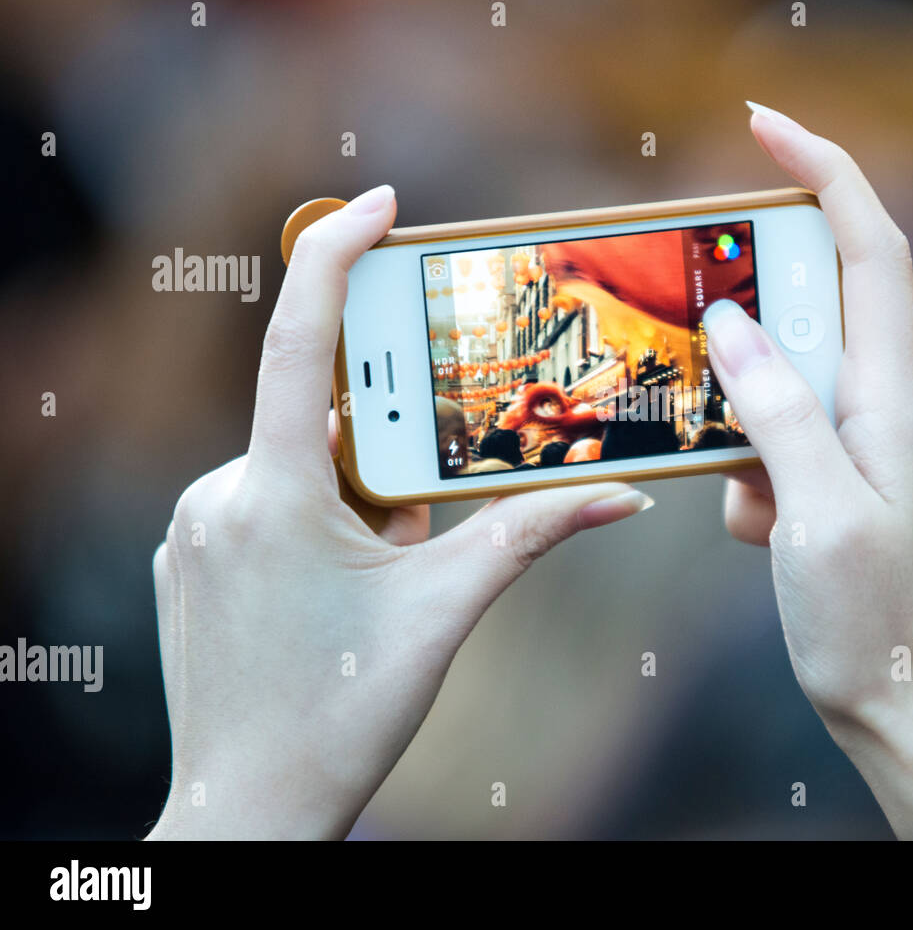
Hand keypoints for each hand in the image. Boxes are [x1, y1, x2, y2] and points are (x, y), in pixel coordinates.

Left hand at [147, 186, 652, 838]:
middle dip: (386, 450)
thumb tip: (619, 497)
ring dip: (355, 495)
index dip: (337, 256)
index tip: (378, 203)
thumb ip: (529, 536)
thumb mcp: (445, 612)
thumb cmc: (340, 717)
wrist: (248, 810)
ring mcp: (195, 527)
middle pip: (322, 419)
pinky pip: (266, 502)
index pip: (299, 342)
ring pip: (298, 468)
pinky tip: (340, 592)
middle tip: (417, 519)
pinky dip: (318, 522)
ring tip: (382, 575)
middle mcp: (220, 495)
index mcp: (276, 494)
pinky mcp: (191, 557)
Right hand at [705, 105, 912, 838]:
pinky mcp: (858, 470)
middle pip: (820, 301)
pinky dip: (756, 468)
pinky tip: (760, 532)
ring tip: (744, 497)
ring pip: (792, 377)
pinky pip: (791, 433)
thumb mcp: (813, 513)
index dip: (822, 172)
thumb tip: (732, 322)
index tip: (763, 125)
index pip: (870, 246)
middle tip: (695, 343)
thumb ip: (777, 409)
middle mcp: (901, 399)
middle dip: (751, 318)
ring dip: (746, 420)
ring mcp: (883, 435)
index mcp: (901, 395)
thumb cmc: (874, 621)